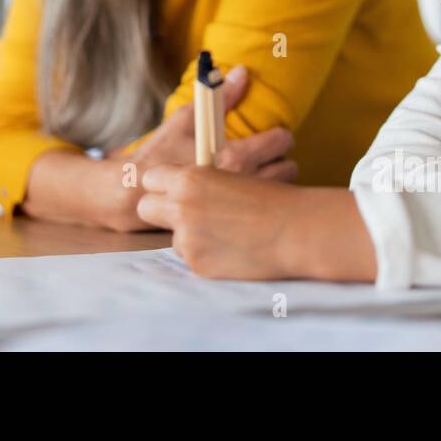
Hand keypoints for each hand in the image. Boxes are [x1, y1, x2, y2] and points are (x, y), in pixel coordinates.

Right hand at [101, 66, 296, 231]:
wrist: (137, 193)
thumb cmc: (162, 153)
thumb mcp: (186, 119)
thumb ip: (219, 96)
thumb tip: (242, 73)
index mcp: (234, 157)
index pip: (280, 142)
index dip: (281, 135)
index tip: (276, 135)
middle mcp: (241, 183)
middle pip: (288, 168)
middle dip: (283, 159)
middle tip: (272, 155)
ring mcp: (238, 206)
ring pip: (279, 190)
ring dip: (277, 179)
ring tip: (264, 172)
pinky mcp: (232, 221)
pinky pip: (262, 207)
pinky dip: (264, 198)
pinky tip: (251, 193)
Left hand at [136, 167, 373, 280]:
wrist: (295, 231)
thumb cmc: (269, 199)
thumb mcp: (228, 176)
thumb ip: (198, 181)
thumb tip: (179, 184)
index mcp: (188, 179)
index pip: (151, 178)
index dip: (162, 184)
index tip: (173, 188)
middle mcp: (180, 207)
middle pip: (145, 207)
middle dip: (159, 209)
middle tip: (183, 212)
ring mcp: (187, 239)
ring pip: (171, 236)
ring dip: (188, 235)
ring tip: (223, 232)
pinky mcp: (197, 264)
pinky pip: (190, 257)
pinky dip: (205, 254)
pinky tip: (230, 249)